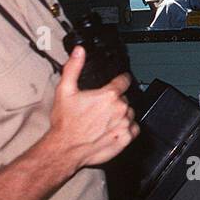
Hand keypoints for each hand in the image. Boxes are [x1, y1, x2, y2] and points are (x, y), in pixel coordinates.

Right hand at [47, 46, 138, 172]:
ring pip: (129, 113)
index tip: (119, 81)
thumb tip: (79, 51)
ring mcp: (124, 124)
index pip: (124, 80)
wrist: (65, 148)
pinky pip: (133, 129)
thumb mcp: (65, 91)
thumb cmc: (65, 123)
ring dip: (121, 114)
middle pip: (125, 98)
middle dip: (115, 100)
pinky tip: (113, 129)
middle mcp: (120, 108)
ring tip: (105, 119)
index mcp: (108, 95)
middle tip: (101, 107)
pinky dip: (126, 128)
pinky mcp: (125, 139)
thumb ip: (73, 68)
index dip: (120, 80)